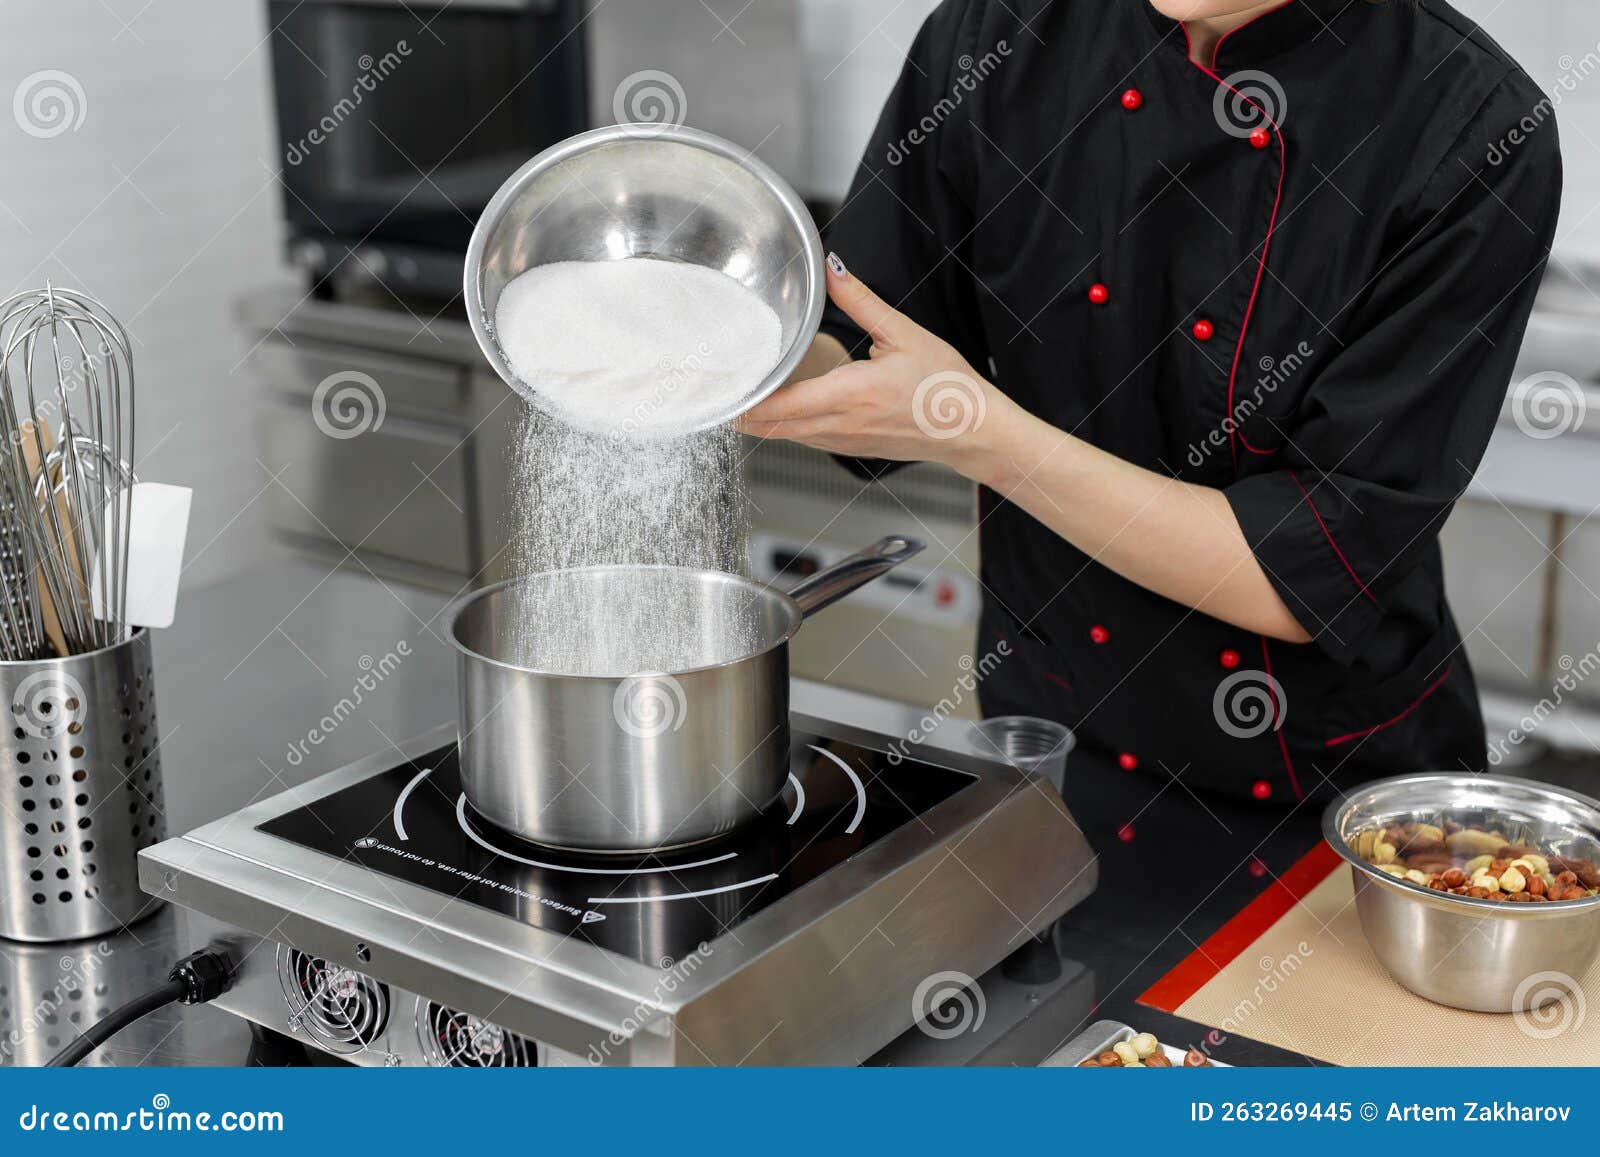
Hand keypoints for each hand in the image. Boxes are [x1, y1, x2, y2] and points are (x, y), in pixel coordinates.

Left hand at [736, 254, 1016, 475]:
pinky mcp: (849, 448)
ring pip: (784, 437)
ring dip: (758, 420)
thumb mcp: (903, 333)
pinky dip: (783, 426)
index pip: (781, 405)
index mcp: (852, 394)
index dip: (744, 401)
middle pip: (771, 426)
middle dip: (739, 412)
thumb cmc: (945, 387)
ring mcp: (843, 442)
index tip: (721, 387)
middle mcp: (841, 424)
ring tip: (736, 396)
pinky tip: (776, 408)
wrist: (971, 428)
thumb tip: (834, 270)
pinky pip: (804, 439)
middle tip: (714, 390)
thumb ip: (861, 302)